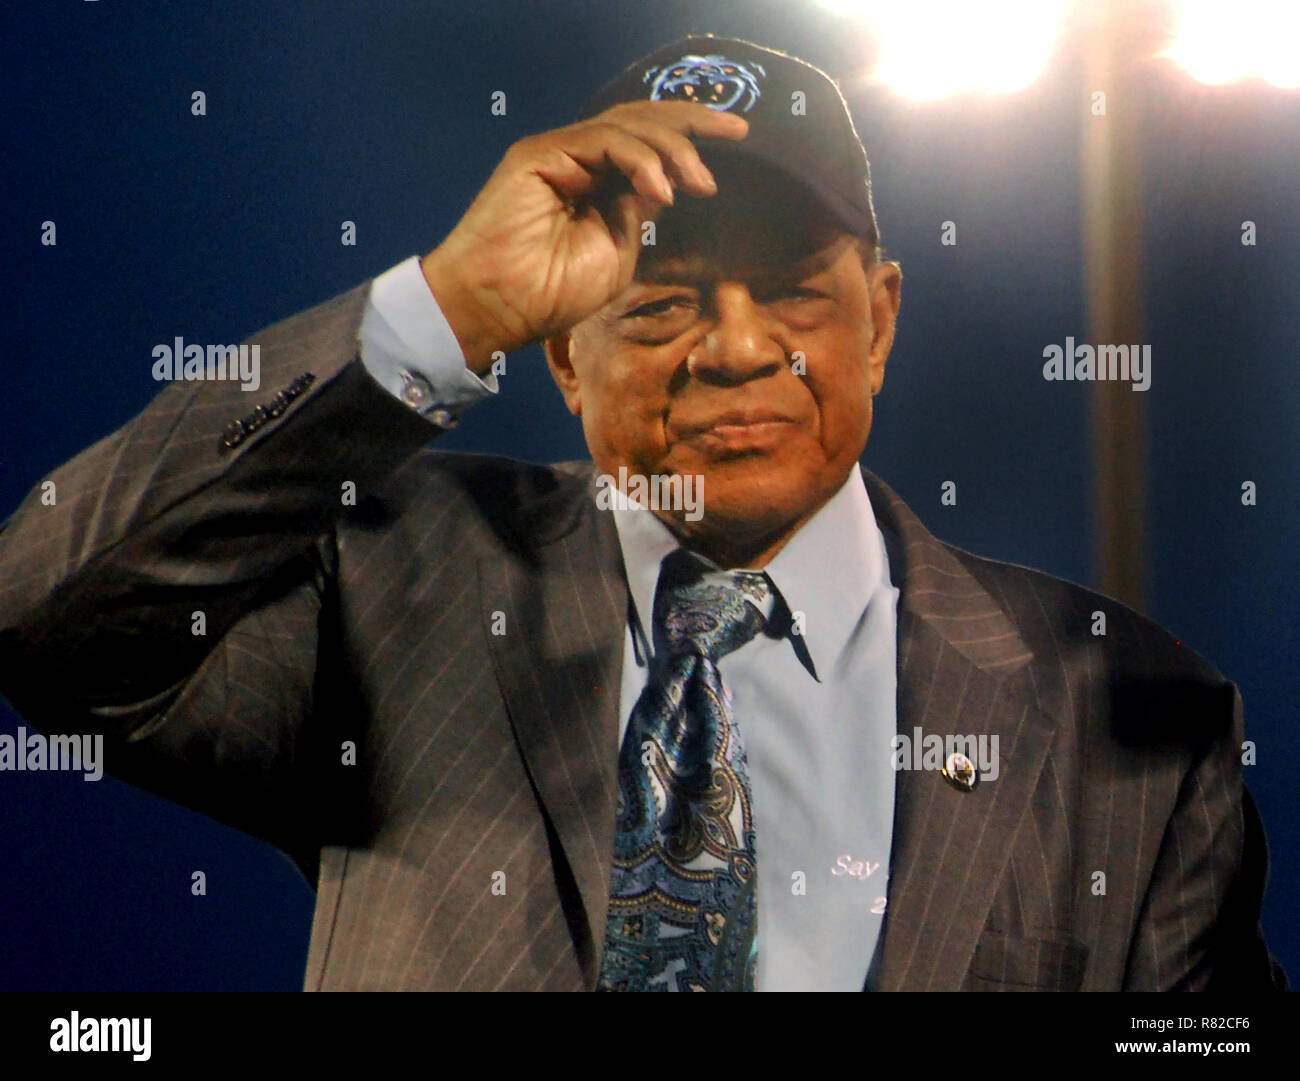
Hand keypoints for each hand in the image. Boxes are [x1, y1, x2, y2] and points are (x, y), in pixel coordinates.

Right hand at [420, 101, 748, 373]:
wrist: (501, 307)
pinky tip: (662, 191)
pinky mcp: (542, 152)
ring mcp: (560, 152)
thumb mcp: (618, 252)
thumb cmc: (552, 293)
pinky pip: (605, 141)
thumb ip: (639, 213)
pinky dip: (641, 161)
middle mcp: (580, 159)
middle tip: (738, 131)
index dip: (691, 138)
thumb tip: (667, 183)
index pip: (649, 144)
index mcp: (598, 182)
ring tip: (699, 184)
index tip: (738, 141)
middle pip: (643, 121)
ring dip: (673, 149)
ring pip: (628, 126)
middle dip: (694, 123)